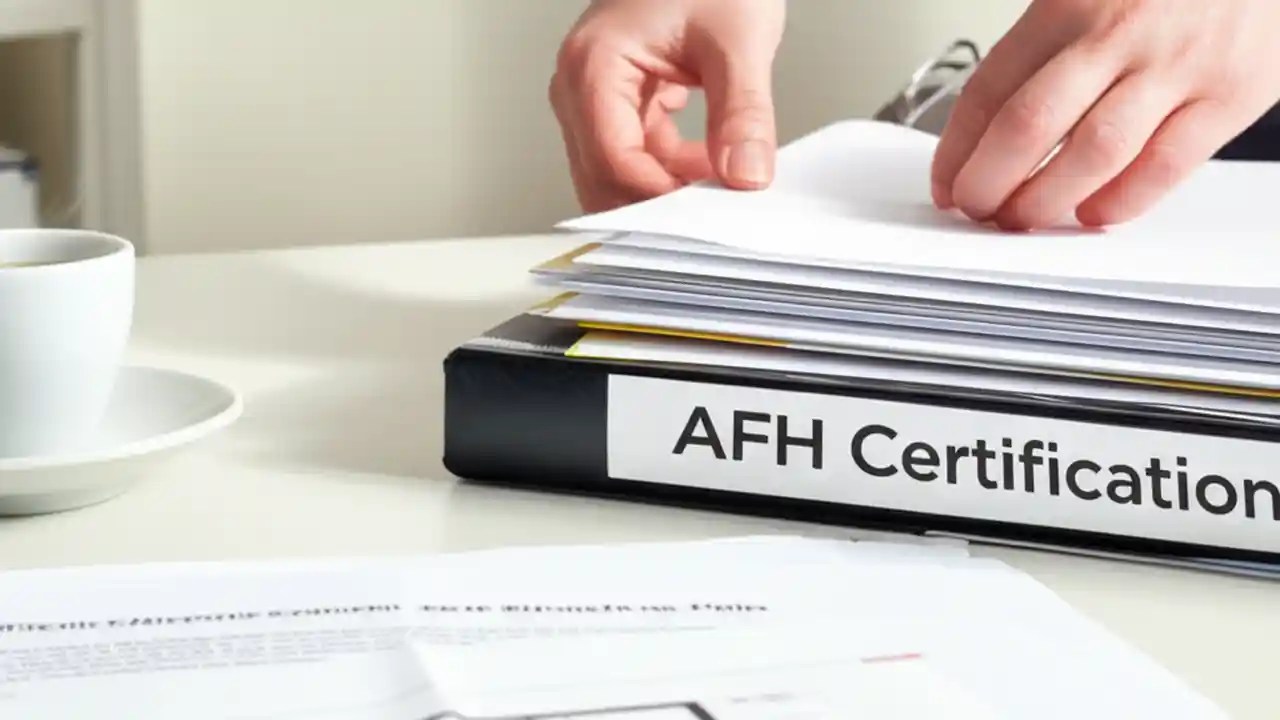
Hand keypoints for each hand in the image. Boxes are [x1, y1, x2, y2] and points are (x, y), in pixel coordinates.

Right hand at [549, 0, 785, 211]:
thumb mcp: (737, 38)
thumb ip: (743, 113)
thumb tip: (744, 175)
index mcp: (593, 66)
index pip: (614, 162)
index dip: (659, 199)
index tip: (706, 215)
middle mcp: (582, 86)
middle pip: (605, 179)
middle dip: (658, 204)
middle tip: (715, 214)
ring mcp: (597, 97)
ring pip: (619, 176)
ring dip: (667, 192)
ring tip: (719, 189)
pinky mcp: (621, 102)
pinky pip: (637, 158)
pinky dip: (672, 172)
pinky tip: (711, 170)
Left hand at [931, 0, 1279, 229]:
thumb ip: (1047, 44)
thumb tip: (990, 122)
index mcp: (1071, 1)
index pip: (990, 88)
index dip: (957, 149)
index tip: (947, 180)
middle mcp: (1121, 32)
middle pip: (1028, 126)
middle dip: (987, 182)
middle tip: (976, 207)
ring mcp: (1178, 66)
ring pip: (1091, 155)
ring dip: (1044, 200)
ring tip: (1021, 218)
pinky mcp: (1231, 93)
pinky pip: (1165, 166)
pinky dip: (1120, 201)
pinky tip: (1092, 212)